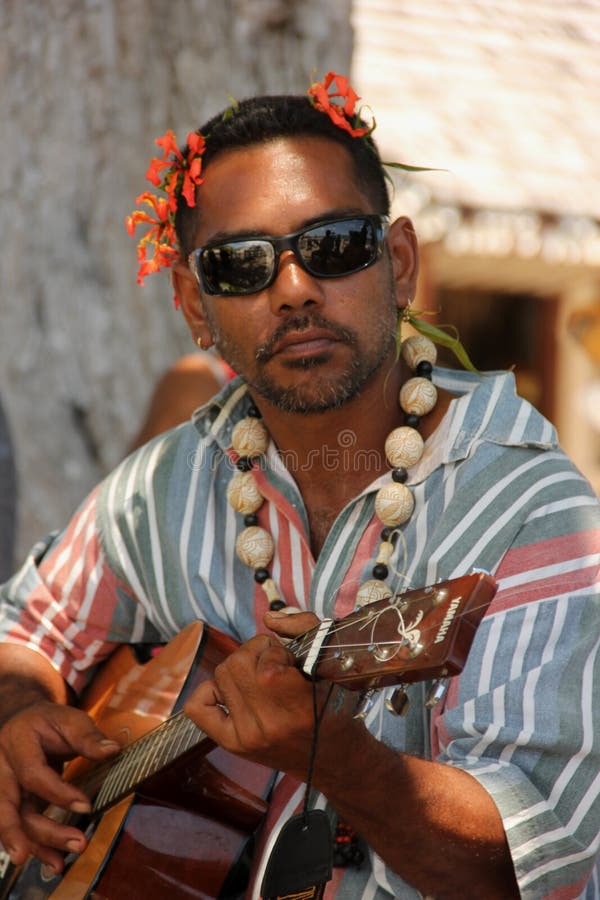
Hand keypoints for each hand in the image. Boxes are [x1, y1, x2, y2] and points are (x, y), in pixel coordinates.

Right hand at [0, 701, 119, 873]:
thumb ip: (88, 736)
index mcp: (17, 742)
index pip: (32, 774)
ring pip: (12, 821)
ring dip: (37, 844)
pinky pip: (19, 828)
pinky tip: (53, 863)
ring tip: (61, 862)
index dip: (58, 793)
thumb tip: (112, 749)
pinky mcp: (11, 803)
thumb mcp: (69, 719)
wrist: (25, 722)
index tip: (86, 806)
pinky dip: (35, 847)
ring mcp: (3, 788)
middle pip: (8, 805)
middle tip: (62, 846)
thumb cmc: (49, 721)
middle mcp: (2, 768)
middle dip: (29, 831)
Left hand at [184, 610, 329, 775]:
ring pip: (222, 675)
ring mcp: (246, 736)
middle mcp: (267, 725)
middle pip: (237, 663)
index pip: (269, 662)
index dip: (279, 652)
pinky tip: (231, 692)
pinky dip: (210, 690)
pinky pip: (198, 706)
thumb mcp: (332, 669)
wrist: (333, 759)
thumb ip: (306, 629)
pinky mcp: (232, 743)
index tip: (292, 662)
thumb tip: (268, 617)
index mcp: (297, 708)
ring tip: (259, 678)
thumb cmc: (336, 709)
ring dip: (240, 667)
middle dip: (257, 653)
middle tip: (274, 664)